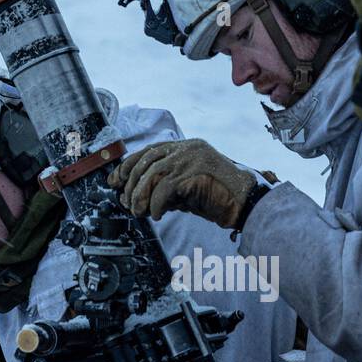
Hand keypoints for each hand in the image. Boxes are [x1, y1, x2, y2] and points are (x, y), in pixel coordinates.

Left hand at [107, 138, 258, 229]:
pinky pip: (164, 188)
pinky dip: (156, 204)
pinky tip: (157, 214)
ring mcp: (191, 158)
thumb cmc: (219, 198)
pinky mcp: (193, 172)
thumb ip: (164, 187)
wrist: (246, 203)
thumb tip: (134, 196)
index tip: (116, 181)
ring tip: (139, 212)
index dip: (129, 166)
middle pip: (146, 161)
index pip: (149, 151)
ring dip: (140, 196)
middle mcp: (187, 148)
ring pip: (152, 174)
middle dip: (131, 184)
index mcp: (186, 147)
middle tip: (126, 203)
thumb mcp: (186, 188)